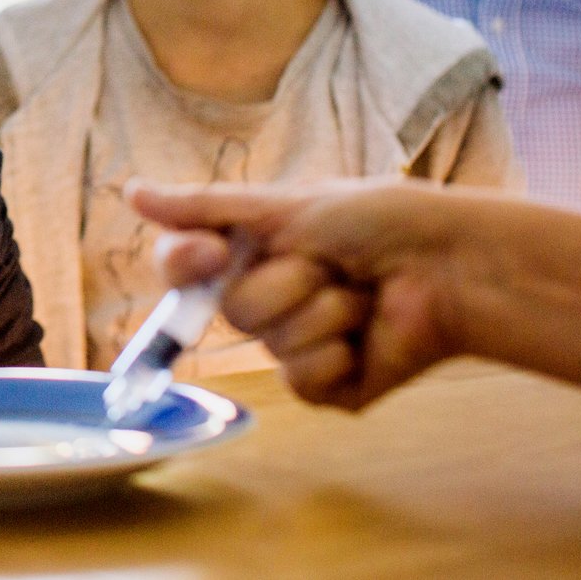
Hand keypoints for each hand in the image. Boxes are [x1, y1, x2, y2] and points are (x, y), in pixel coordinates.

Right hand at [128, 178, 471, 410]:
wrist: (449, 264)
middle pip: (231, 309)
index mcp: (251, 254)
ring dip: (323, 310)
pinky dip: (336, 352)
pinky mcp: (328, 387)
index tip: (213, 251)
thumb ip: (204, 207)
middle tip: (328, 261)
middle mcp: (267, 300)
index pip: (183, 268)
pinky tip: (368, 334)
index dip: (189, 263)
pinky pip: (301, 379)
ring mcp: (296, 346)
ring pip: (271, 342)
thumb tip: (131, 192)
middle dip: (285, 280)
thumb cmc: (377, 220)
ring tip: (362, 292)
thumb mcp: (282, 204)